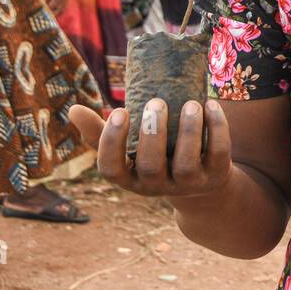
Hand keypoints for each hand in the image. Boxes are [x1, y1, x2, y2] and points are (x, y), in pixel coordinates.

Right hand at [69, 100, 234, 198]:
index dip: (111, 143)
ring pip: (187, 163)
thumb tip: (72, 109)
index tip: (119, 111)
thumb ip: (100, 132)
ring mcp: (189, 184)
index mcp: (130, 178)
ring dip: (189, 130)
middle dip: (153, 133)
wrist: (201, 186)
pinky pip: (218, 153)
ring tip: (190, 102)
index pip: (111, 170)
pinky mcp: (216, 175)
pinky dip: (217, 128)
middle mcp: (157, 186)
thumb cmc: (156, 158)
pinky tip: (211, 104)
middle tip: (156, 102)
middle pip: (151, 166)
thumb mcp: (128, 150)